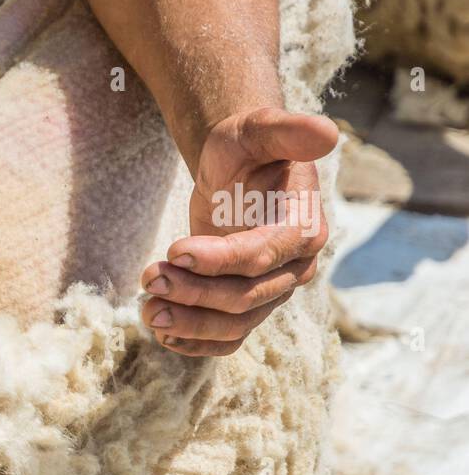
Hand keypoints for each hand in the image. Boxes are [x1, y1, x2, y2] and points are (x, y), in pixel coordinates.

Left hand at [140, 107, 337, 356]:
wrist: (235, 170)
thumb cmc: (246, 149)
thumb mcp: (257, 131)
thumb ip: (286, 131)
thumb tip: (327, 133)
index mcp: (303, 228)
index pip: (263, 256)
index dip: (219, 259)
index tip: (174, 250)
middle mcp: (293, 268)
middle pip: (245, 297)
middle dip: (195, 293)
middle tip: (149, 279)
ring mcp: (271, 292)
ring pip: (235, 325)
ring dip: (189, 324)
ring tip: (147, 310)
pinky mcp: (248, 308)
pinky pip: (227, 339)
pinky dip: (196, 343)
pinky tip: (162, 335)